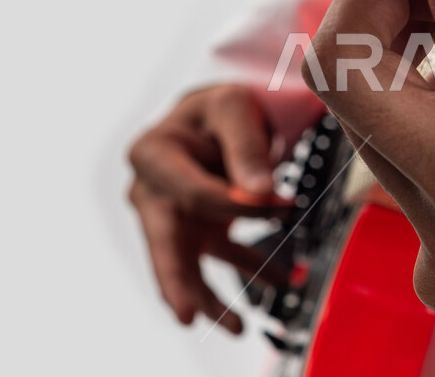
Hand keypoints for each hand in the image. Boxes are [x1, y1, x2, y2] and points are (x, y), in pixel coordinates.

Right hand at [127, 84, 291, 333]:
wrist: (218, 112)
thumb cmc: (220, 106)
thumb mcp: (234, 107)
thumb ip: (246, 148)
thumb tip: (261, 194)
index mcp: (153, 155)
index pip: (193, 192)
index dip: (237, 203)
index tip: (281, 203)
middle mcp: (153, 190)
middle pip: (164, 242)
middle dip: (175, 281)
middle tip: (184, 316)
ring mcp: (172, 214)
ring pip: (186, 263)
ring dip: (209, 297)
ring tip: (237, 329)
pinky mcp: (196, 229)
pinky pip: (216, 260)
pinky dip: (244, 274)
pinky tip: (276, 284)